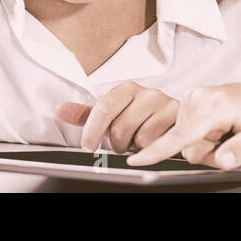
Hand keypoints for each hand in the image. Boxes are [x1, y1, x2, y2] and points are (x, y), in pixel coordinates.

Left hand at [56, 81, 178, 152]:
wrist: (177, 120)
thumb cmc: (140, 118)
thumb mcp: (113, 115)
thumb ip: (87, 114)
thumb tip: (59, 109)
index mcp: (127, 89)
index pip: (104, 107)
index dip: (93, 130)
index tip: (87, 146)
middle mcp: (148, 94)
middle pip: (121, 127)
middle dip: (118, 143)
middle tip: (124, 143)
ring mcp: (167, 106)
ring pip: (141, 138)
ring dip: (137, 147)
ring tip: (141, 141)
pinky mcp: (181, 121)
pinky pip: (160, 143)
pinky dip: (153, 150)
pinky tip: (153, 144)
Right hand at [126, 82, 240, 168]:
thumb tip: (223, 159)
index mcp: (215, 104)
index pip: (181, 134)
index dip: (159, 150)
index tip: (137, 160)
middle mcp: (200, 98)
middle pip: (186, 145)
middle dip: (207, 154)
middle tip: (233, 146)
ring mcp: (194, 100)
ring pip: (186, 142)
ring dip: (207, 147)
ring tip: (230, 136)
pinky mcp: (192, 104)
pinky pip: (188, 134)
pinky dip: (204, 139)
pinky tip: (222, 131)